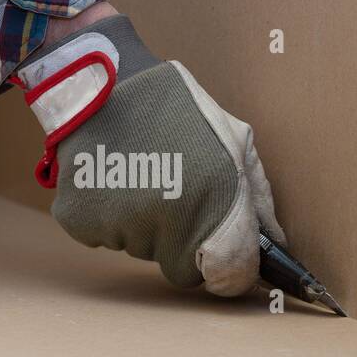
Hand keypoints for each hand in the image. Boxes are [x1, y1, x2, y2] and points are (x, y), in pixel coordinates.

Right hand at [18, 15, 283, 294]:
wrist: (103, 81)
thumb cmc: (177, 110)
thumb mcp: (235, 141)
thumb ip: (259, 200)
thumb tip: (275, 248)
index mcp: (216, 197)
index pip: (230, 274)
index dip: (230, 271)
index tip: (224, 261)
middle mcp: (169, 216)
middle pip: (182, 268)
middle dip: (181, 241)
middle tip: (171, 192)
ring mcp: (121, 222)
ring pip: (142, 251)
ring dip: (144, 225)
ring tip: (139, 174)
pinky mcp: (81, 221)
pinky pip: (105, 240)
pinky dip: (108, 218)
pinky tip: (112, 179)